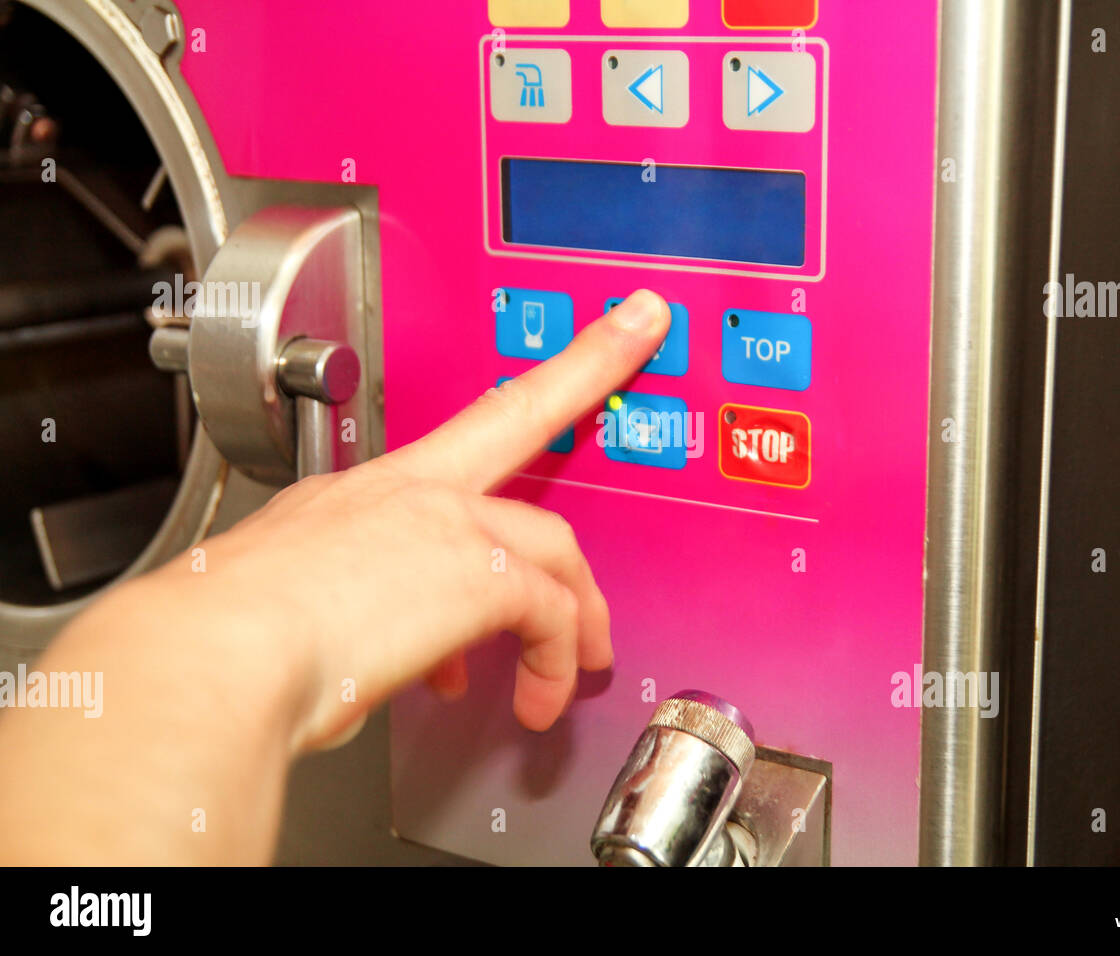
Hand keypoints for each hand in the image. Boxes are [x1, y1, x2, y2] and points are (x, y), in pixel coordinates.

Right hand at [129, 289, 670, 747]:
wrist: (210, 661)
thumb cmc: (227, 643)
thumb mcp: (296, 608)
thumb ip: (353, 614)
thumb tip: (369, 652)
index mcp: (361, 494)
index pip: (449, 425)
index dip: (517, 366)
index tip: (566, 327)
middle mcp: (406, 492)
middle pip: (521, 417)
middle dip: (587, 367)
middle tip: (629, 336)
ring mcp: (444, 523)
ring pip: (554, 544)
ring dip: (572, 613)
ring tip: (568, 665)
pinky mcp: (477, 575)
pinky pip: (552, 616)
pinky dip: (551, 662)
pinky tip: (530, 696)